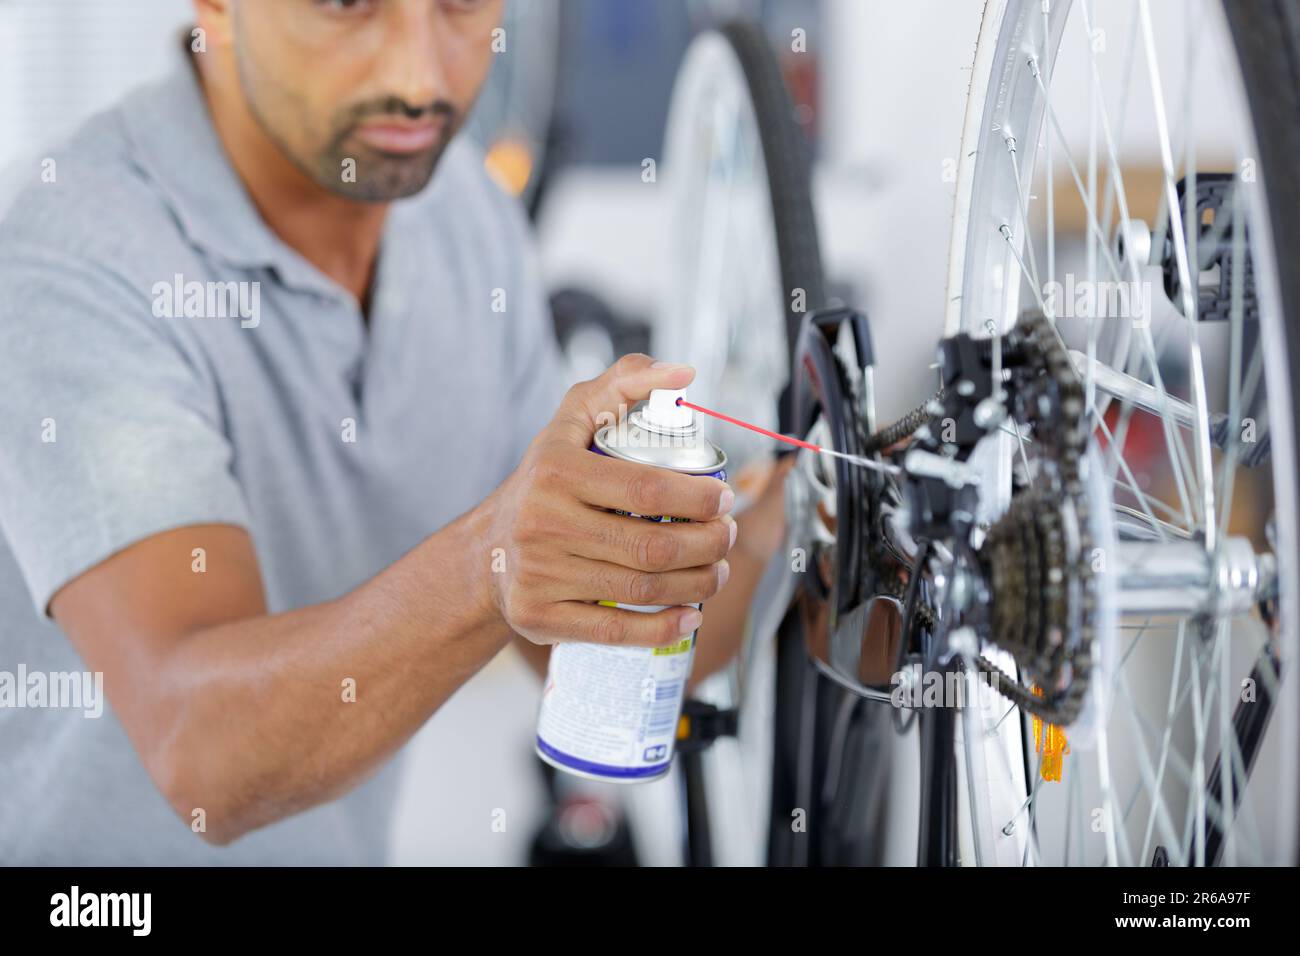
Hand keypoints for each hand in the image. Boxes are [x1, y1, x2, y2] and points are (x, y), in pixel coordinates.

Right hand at [482, 354, 736, 647]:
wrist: (487, 549)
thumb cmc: (546, 480)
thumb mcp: (573, 420)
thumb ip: (625, 384)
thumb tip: (684, 374)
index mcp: (556, 471)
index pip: (647, 488)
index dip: (698, 497)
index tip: (724, 499)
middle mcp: (543, 523)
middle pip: (650, 546)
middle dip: (708, 546)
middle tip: (726, 538)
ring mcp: (539, 575)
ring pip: (639, 590)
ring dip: (696, 586)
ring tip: (716, 572)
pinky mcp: (538, 617)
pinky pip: (613, 631)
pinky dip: (661, 629)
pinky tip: (689, 618)